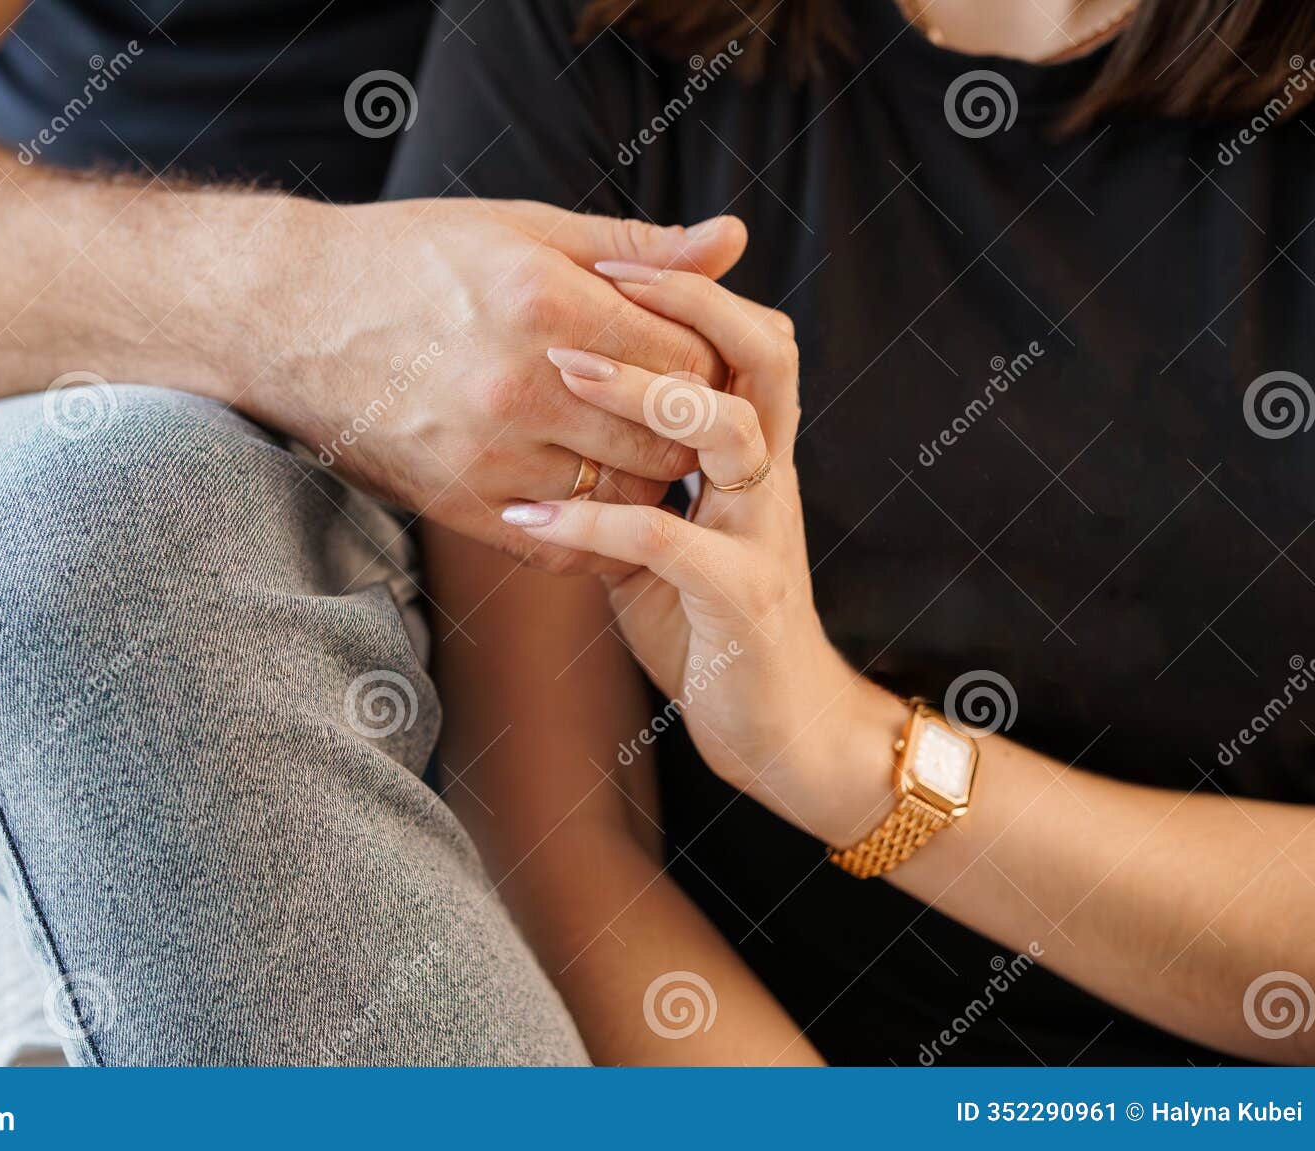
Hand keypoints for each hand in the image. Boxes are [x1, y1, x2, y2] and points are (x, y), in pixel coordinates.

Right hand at [241, 198, 746, 575]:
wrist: (291, 319)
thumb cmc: (414, 259)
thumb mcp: (523, 230)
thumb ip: (635, 248)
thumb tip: (735, 241)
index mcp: (546, 302)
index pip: (689, 356)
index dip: (709, 361)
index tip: (696, 359)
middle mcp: (521, 386)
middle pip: (668, 435)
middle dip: (689, 425)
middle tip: (683, 413)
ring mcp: (489, 454)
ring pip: (627, 493)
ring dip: (648, 478)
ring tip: (638, 447)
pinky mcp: (461, 503)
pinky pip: (567, 540)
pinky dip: (595, 525)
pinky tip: (592, 490)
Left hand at [497, 261, 899, 840]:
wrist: (782, 726)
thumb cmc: (711, 620)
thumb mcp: (674, 528)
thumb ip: (643, 468)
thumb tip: (569, 412)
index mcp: (758, 453)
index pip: (750, 338)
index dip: (691, 289)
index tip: (607, 260)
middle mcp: (772, 478)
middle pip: (760, 356)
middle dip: (681, 309)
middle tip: (590, 286)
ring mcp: (762, 534)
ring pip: (725, 429)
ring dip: (646, 392)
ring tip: (561, 374)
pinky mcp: (740, 597)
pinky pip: (666, 539)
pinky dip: (593, 520)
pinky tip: (532, 512)